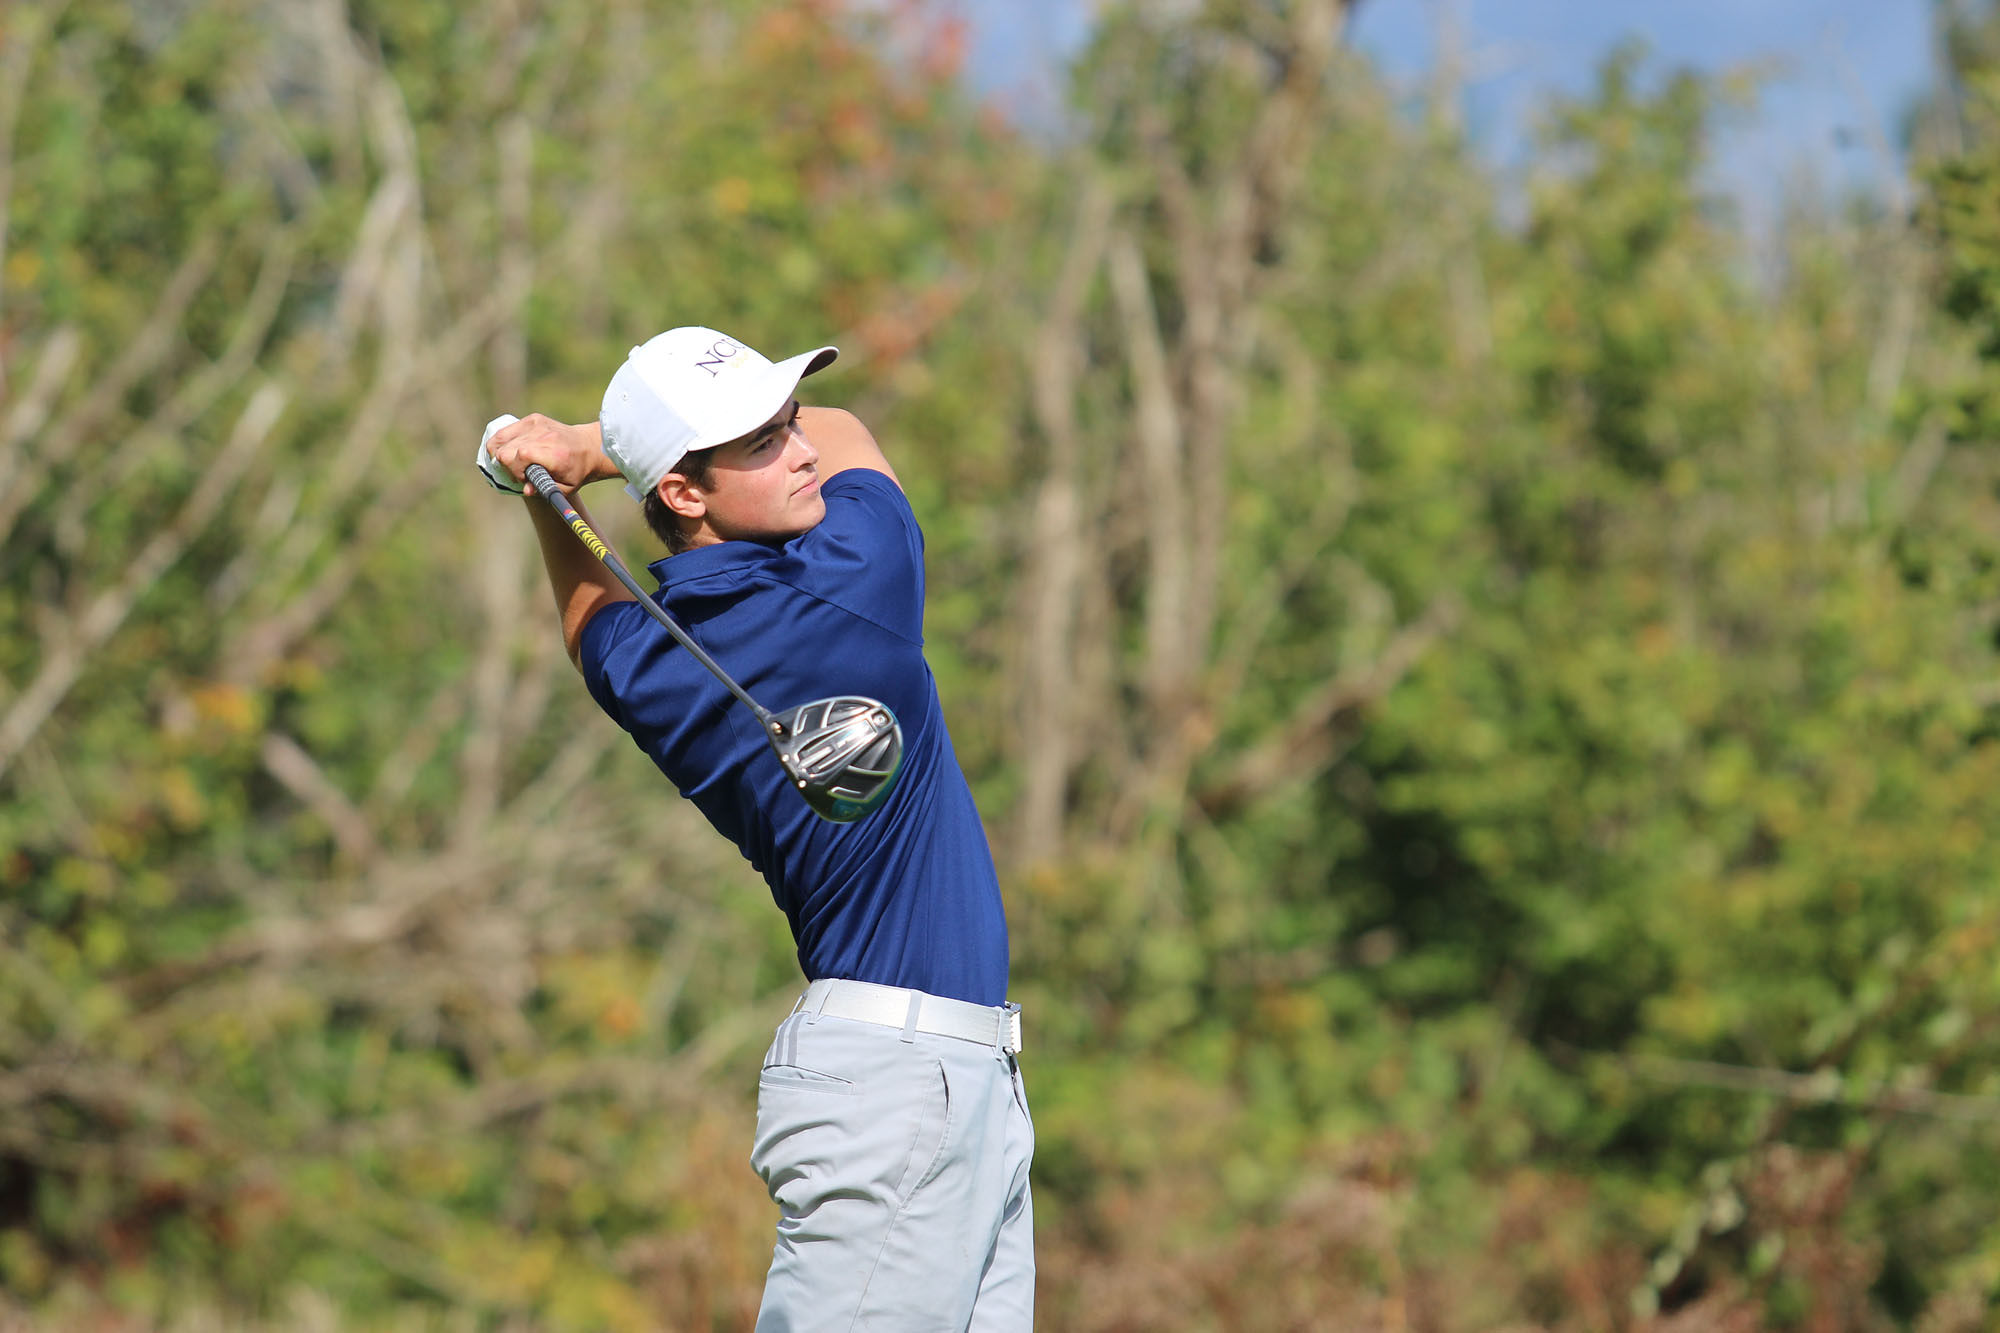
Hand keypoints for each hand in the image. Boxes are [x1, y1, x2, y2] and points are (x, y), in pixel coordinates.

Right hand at [480, 414, 613, 494]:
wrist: (590, 447)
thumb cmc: (577, 470)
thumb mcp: (567, 488)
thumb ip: (545, 489)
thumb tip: (526, 490)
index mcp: (554, 453)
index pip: (520, 456)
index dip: (516, 471)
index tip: (525, 478)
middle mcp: (544, 435)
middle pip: (505, 450)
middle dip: (507, 465)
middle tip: (520, 472)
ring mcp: (536, 424)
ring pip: (500, 439)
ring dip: (502, 453)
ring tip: (514, 462)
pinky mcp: (532, 419)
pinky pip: (506, 431)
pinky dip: (504, 442)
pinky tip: (512, 451)